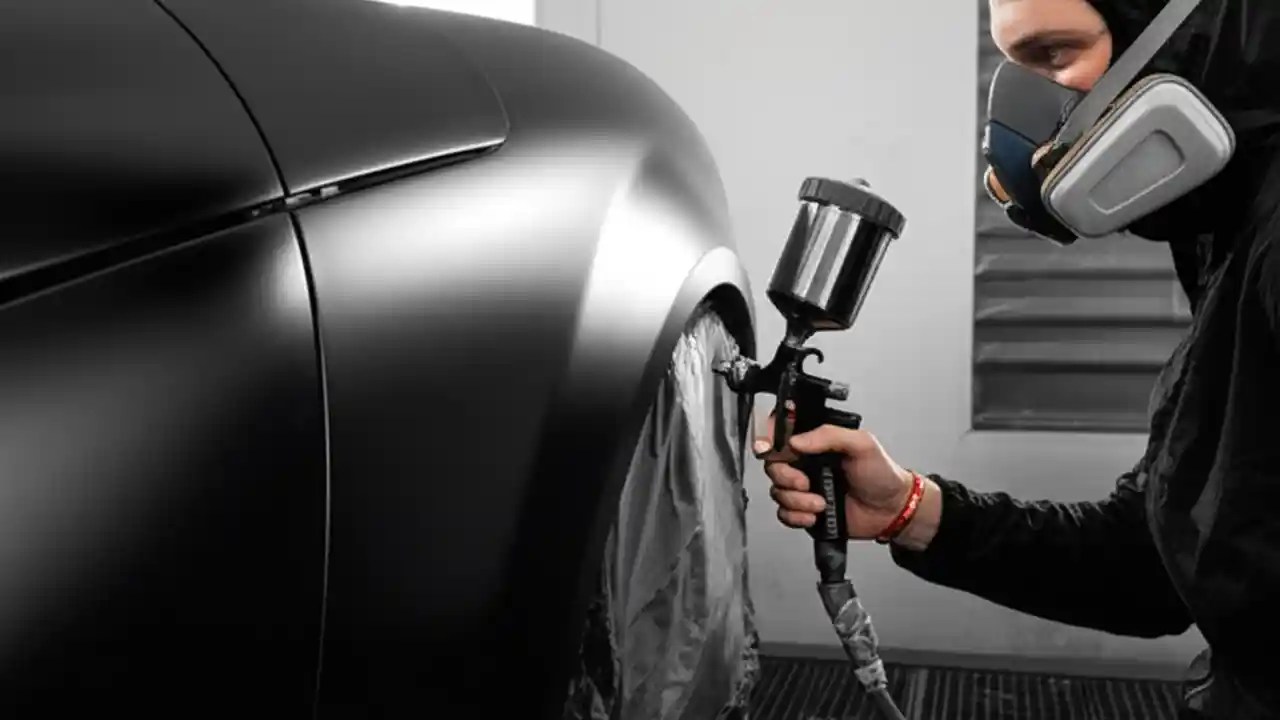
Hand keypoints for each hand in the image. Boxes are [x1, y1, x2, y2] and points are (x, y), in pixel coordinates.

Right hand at [754, 409, 915, 541]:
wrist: (891, 510)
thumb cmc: (881, 474)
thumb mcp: (862, 444)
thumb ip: (830, 435)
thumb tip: (797, 440)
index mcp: (815, 443)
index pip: (781, 433)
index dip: (767, 439)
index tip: (766, 448)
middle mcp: (805, 463)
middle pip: (772, 465)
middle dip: (786, 477)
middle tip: (806, 482)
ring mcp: (803, 488)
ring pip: (777, 492)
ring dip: (797, 501)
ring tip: (821, 503)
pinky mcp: (804, 510)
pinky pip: (784, 514)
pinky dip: (796, 517)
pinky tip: (815, 516)